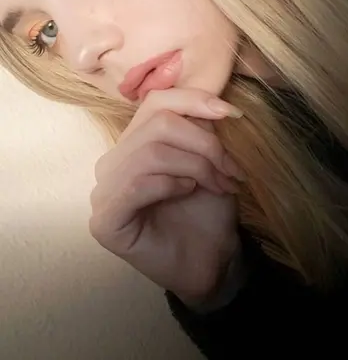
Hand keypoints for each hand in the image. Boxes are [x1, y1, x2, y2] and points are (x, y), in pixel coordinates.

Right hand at [89, 88, 243, 303]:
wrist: (212, 259)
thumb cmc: (208, 208)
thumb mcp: (209, 157)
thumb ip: (198, 126)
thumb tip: (208, 101)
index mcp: (134, 142)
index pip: (155, 101)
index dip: (193, 100)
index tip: (232, 113)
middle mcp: (113, 161)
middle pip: (157, 124)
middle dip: (204, 143)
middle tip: (231, 169)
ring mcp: (103, 191)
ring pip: (150, 152)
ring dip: (195, 166)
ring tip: (219, 184)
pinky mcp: (104, 221)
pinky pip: (137, 186)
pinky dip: (170, 184)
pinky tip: (187, 193)